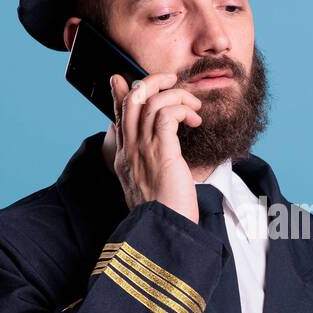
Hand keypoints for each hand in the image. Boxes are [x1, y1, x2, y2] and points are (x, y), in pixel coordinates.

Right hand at [108, 72, 203, 222]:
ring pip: (150, 102)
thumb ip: (150, 167)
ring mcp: (143, 150)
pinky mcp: (161, 152)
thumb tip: (159, 154)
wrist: (164, 232)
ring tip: (194, 106)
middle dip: (151, 82)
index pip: (118, 117)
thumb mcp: (151, 187)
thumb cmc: (164, 213)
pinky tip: (194, 119)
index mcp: (124, 159)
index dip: (120, 94)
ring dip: (176, 95)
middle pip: (131, 100)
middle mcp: (129, 151)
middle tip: (171, 80)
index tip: (122, 80)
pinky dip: (182, 108)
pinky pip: (166, 114)